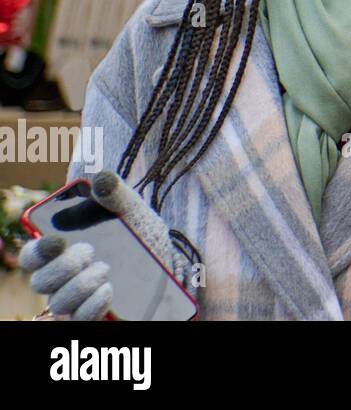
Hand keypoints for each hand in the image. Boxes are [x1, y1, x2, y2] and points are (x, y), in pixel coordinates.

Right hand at [19, 171, 185, 320]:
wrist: (169, 263)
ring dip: (80, 286)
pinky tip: (109, 289)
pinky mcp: (94, 314)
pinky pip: (80, 319)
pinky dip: (91, 306)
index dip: (37, 251)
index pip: (33, 255)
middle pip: (40, 282)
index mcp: (64, 250)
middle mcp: (65, 278)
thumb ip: (116, 195)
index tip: (56, 241)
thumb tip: (102, 179)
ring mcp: (78, 299)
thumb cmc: (141, 234)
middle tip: (89, 252)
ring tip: (105, 269)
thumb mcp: (133, 212)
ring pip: (59, 303)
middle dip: (62, 267)